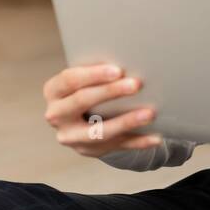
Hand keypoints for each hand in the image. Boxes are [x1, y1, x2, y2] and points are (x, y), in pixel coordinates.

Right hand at [43, 63, 162, 156]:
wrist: (81, 118)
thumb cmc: (87, 88)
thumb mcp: (84, 79)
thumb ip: (97, 73)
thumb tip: (130, 59)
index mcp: (54, 91)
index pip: (70, 80)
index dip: (93, 75)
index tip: (118, 70)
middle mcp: (57, 115)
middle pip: (82, 101)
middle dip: (110, 92)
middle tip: (136, 84)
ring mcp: (72, 137)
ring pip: (99, 131)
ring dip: (126, 122)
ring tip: (149, 113)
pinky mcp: (90, 150)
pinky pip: (117, 147)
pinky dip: (138, 142)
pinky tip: (155, 137)